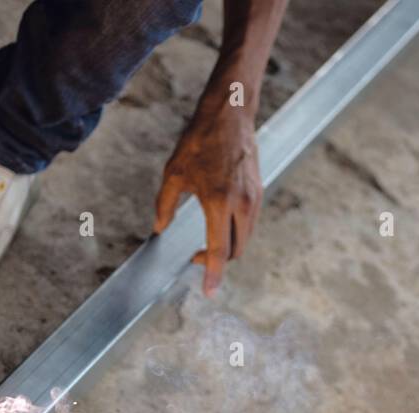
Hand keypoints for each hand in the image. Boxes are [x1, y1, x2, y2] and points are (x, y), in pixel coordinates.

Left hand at [153, 90, 262, 295]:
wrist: (230, 113)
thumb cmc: (200, 140)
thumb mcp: (174, 173)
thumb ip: (165, 205)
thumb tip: (159, 228)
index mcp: (218, 201)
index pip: (218, 249)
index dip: (213, 274)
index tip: (209, 292)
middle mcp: (241, 203)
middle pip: (235, 250)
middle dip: (218, 262)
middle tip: (196, 256)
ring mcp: (254, 198)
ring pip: (244, 238)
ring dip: (228, 247)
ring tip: (206, 243)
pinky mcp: (259, 191)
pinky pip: (249, 224)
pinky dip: (236, 232)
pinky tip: (220, 225)